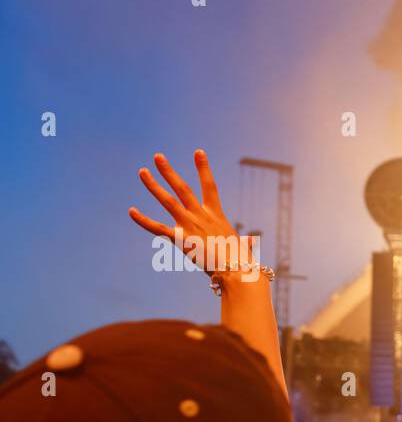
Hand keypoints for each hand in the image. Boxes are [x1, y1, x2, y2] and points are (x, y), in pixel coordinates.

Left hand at [129, 150, 252, 273]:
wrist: (237, 269)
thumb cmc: (242, 261)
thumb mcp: (242, 247)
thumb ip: (243, 242)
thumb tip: (250, 243)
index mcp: (216, 215)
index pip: (209, 187)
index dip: (203, 169)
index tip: (198, 152)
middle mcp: (201, 216)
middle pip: (183, 188)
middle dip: (169, 172)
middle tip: (158, 157)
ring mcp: (190, 226)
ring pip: (168, 201)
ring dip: (154, 185)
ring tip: (142, 172)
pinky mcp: (181, 240)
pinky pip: (158, 228)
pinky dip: (144, 220)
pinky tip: (131, 211)